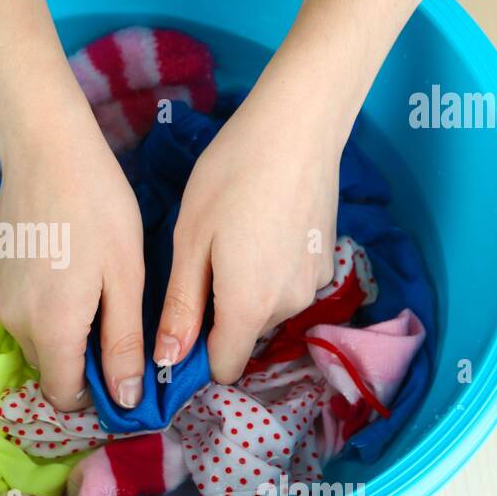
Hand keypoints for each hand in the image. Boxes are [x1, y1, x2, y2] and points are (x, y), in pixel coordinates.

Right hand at [0, 93, 145, 411]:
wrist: (46, 150)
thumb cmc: (99, 209)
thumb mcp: (126, 278)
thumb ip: (123, 344)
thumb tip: (126, 400)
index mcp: (52, 330)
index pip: (63, 396)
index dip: (94, 395)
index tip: (120, 372)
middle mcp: (15, 323)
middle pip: (48, 366)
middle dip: (79, 359)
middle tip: (114, 318)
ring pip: (33, 336)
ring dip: (61, 328)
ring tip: (91, 285)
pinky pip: (20, 308)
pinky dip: (42, 302)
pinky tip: (64, 264)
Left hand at [154, 71, 352, 382]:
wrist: (297, 127)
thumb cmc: (231, 177)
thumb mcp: (190, 241)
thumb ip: (181, 307)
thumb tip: (168, 360)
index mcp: (249, 307)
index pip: (224, 368)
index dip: (197, 357)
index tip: (179, 326)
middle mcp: (289, 306)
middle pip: (244, 335)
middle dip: (220, 315)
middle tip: (202, 261)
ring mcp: (314, 285)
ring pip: (267, 308)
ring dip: (247, 290)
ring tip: (232, 238)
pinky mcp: (328, 262)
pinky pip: (288, 283)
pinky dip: (272, 269)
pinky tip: (261, 227)